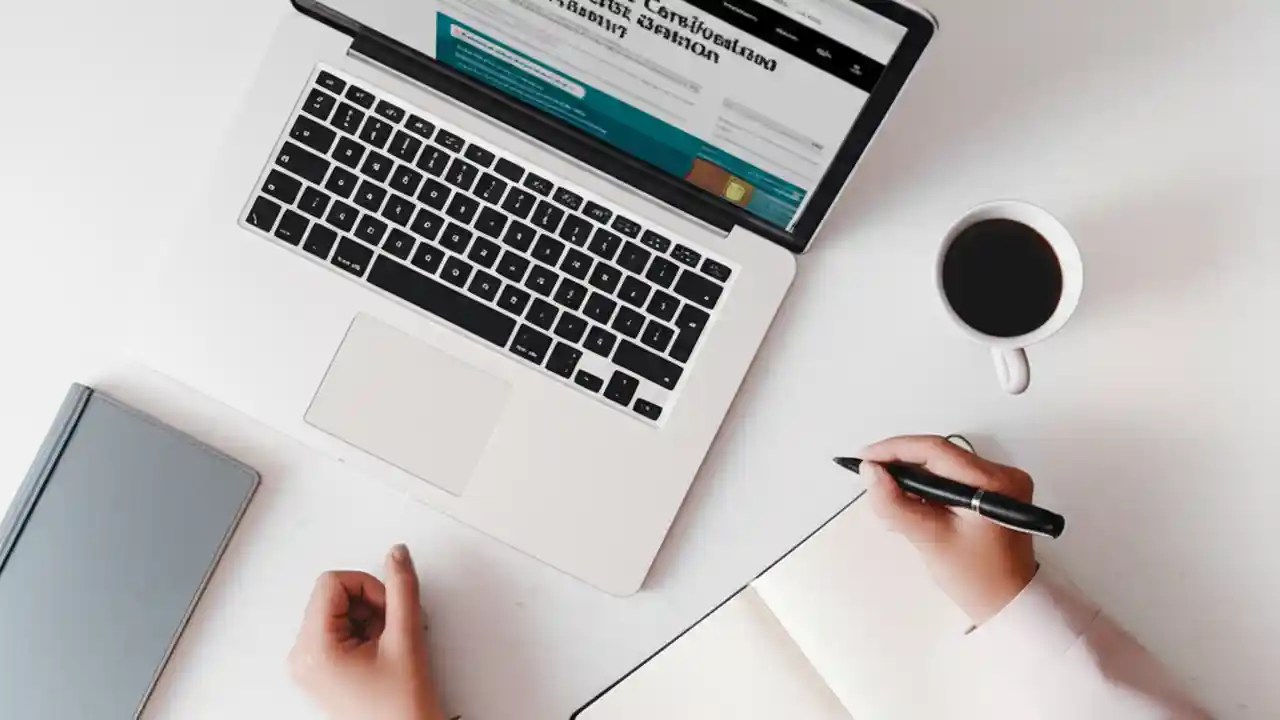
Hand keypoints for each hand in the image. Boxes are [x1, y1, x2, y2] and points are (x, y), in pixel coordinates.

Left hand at [289, 545, 445, 719]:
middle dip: (371, 605)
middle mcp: (302, 658)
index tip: (389, 607)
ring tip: (389, 647)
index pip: (332, 583)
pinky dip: (364, 635)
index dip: (368, 586)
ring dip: (370, 620)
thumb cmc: (401, 710)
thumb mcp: (407, 639)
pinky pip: (338, 633)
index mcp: (313, 649)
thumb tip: (397, 555)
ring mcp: (309, 668)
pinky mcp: (320, 674)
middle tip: (393, 631)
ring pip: (338, 613)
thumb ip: (403, 588)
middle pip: (332, 597)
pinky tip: (381, 655)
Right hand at [862, 436, 1037, 624]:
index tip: (866, 458)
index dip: (895, 449)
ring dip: (912, 477)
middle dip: (901, 464)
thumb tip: (870, 473)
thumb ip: (895, 504)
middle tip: (871, 477)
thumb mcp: (930, 540)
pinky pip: (951, 479)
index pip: (936, 450)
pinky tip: (909, 503)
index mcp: (994, 483)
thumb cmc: (978, 579)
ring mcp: (1000, 482)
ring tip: (887, 495)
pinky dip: (927, 488)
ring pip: (943, 466)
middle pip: (940, 455)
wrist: (1010, 604)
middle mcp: (1003, 474)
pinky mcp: (993, 492)